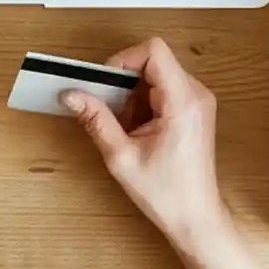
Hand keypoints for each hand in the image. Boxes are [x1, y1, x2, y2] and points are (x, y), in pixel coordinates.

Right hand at [62, 38, 226, 246]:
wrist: (196, 218)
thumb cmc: (166, 194)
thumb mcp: (121, 157)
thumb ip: (96, 119)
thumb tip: (71, 95)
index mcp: (183, 102)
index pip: (154, 51)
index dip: (124, 59)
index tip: (105, 83)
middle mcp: (196, 94)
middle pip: (153, 61)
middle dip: (124, 82)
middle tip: (109, 110)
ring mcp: (197, 100)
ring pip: (156, 74)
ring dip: (132, 95)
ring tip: (125, 127)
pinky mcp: (193, 109)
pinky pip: (163, 89)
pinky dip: (143, 103)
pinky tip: (137, 130)